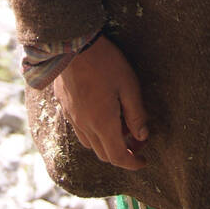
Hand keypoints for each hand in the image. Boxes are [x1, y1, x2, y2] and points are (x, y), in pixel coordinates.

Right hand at [54, 33, 149, 169]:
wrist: (71, 45)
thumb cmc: (104, 62)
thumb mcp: (128, 85)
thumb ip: (136, 113)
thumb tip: (142, 136)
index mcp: (102, 123)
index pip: (117, 157)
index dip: (132, 163)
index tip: (144, 161)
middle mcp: (85, 125)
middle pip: (103, 154)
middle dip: (122, 154)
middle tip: (137, 142)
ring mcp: (72, 117)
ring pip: (90, 143)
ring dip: (107, 143)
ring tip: (121, 126)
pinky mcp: (65, 107)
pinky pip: (80, 130)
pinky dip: (94, 132)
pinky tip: (102, 114)